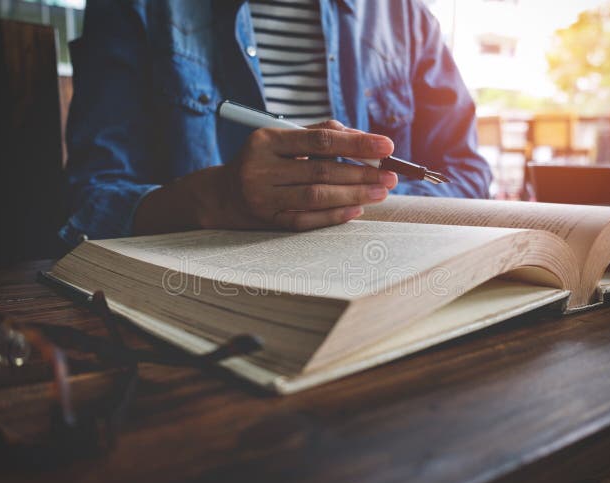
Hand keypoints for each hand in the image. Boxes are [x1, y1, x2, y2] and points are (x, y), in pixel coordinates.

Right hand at [133, 121, 396, 234]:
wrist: (218, 196)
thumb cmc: (259, 162)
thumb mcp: (278, 140)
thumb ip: (315, 133)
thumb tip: (358, 136)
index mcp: (266, 140)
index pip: (319, 140)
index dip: (356, 143)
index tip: (386, 146)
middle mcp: (261, 168)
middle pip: (321, 170)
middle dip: (362, 172)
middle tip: (391, 175)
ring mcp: (262, 198)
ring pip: (316, 196)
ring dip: (354, 195)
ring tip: (381, 192)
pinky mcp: (267, 221)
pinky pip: (306, 220)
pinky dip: (334, 216)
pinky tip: (356, 211)